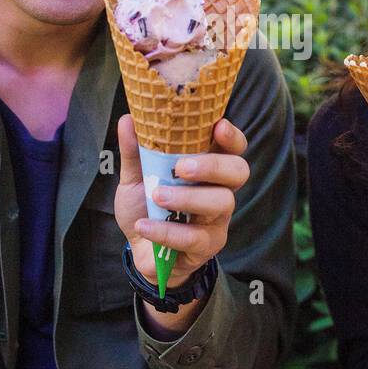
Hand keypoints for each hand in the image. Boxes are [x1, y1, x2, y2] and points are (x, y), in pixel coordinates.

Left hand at [115, 113, 249, 296]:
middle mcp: (220, 190)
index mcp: (207, 167)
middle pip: (238, 171)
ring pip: (221, 203)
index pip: (233, 147)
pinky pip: (194, 237)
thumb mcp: (135, 177)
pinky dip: (166, 231)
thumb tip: (129, 119)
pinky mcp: (206, 246)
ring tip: (157, 197)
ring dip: (188, 198)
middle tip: (181, 167)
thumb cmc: (146, 207)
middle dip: (212, 166)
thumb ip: (134, 151)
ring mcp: (217, 219)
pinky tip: (144, 225)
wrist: (139, 249)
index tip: (218, 126)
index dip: (232, 136)